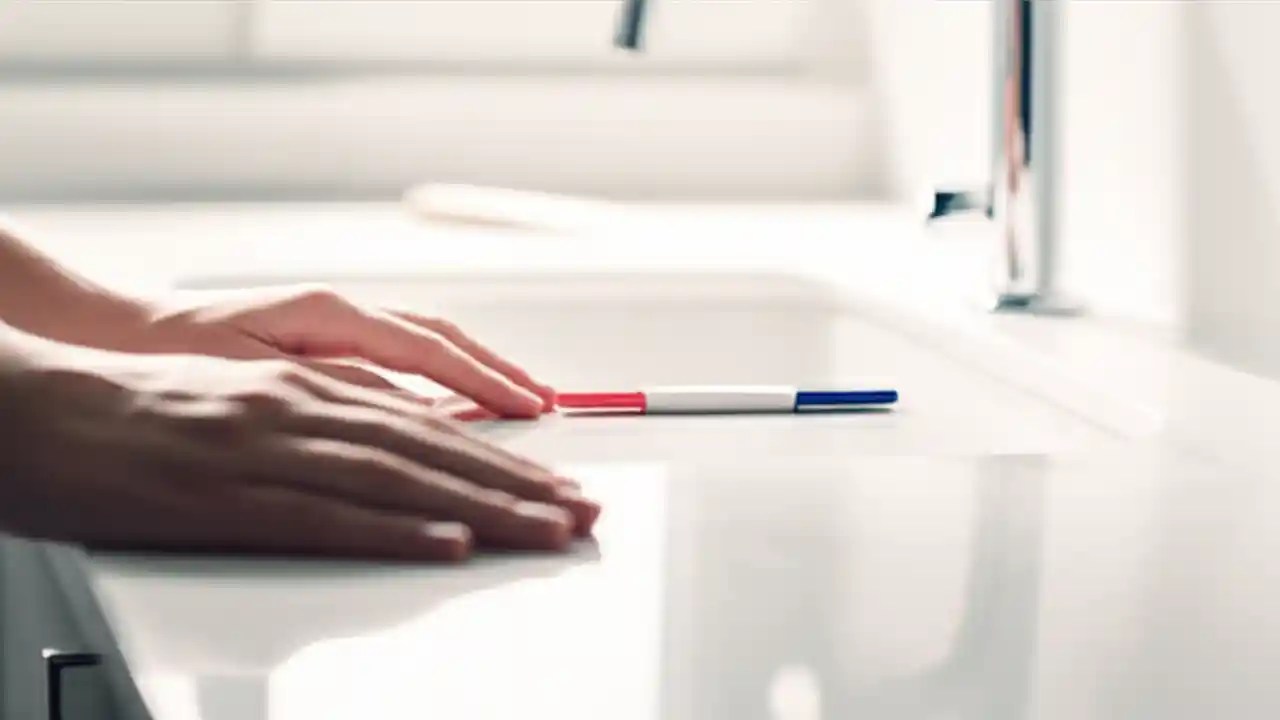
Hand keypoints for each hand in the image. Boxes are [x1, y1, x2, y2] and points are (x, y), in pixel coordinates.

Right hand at [0, 332, 598, 560]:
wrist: (44, 410)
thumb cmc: (144, 411)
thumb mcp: (250, 402)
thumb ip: (322, 424)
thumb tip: (390, 455)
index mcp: (312, 388)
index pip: (430, 423)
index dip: (502, 455)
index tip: (557, 480)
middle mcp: (306, 410)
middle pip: (435, 449)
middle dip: (519, 484)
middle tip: (583, 510)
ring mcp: (273, 451)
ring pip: (402, 479)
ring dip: (484, 507)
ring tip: (546, 529)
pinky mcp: (234, 498)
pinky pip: (332, 518)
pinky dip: (395, 532)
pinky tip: (447, 545)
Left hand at [122, 286, 555, 418]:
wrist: (124, 337)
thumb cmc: (178, 360)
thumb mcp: (255, 379)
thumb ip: (337, 389)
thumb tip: (410, 406)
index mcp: (327, 313)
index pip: (428, 348)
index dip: (484, 380)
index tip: (527, 407)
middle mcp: (342, 310)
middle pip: (443, 339)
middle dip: (501, 373)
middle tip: (549, 405)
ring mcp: (340, 323)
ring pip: (431, 343)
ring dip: (483, 370)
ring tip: (527, 397)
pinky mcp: (332, 340)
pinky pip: (407, 355)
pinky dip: (448, 375)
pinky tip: (468, 398)